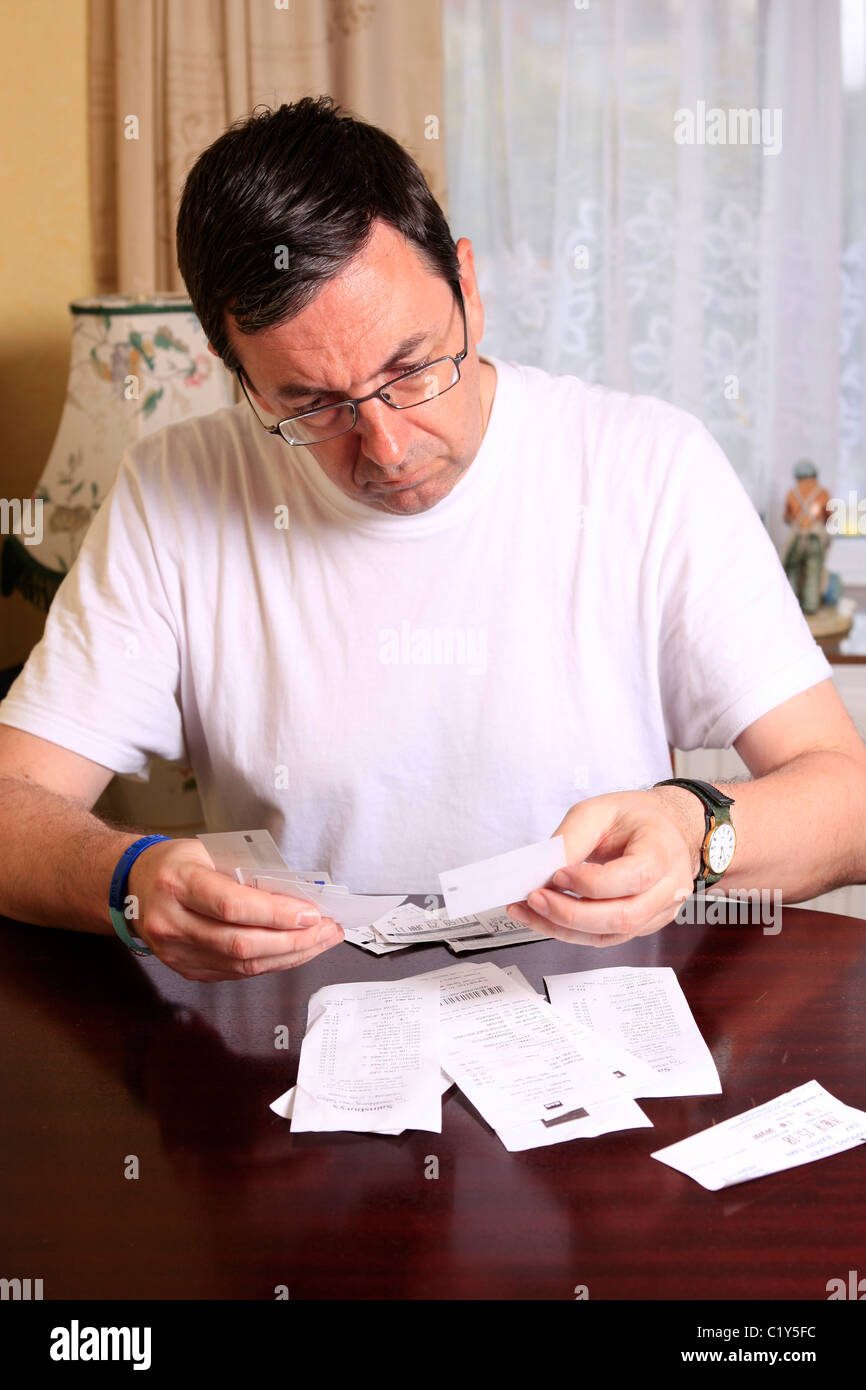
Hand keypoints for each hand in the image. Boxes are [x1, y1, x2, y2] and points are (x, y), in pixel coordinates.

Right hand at [124, 838, 343, 980]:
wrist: (131, 885)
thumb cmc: (174, 863)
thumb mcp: (207, 852)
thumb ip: (245, 873)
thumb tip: (295, 894)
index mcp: (177, 883)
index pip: (232, 906)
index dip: (276, 913)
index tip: (312, 913)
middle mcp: (172, 922)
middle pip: (241, 943)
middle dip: (293, 941)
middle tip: (327, 930)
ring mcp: (175, 951)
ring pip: (241, 964)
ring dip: (288, 956)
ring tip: (319, 941)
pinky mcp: (184, 969)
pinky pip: (235, 973)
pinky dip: (269, 964)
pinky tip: (292, 952)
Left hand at [505, 788, 700, 947]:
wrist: (665, 829)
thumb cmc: (636, 817)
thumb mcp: (599, 811)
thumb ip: (572, 839)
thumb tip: (542, 870)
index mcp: (663, 850)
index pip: (635, 877)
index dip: (592, 882)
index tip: (557, 873)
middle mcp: (669, 887)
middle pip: (624, 916)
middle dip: (571, 914)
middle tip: (535, 898)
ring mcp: (659, 911)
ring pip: (612, 935)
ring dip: (564, 928)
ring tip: (530, 911)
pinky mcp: (643, 925)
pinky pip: (606, 938)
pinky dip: (572, 932)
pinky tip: (546, 918)